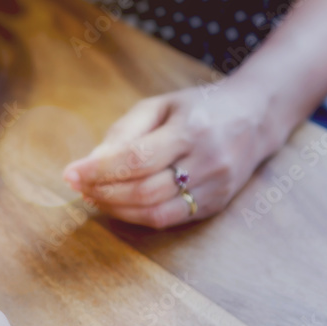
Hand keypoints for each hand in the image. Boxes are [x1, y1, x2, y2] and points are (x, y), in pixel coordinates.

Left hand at [61, 84, 283, 227]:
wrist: (256, 118)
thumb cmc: (198, 108)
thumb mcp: (159, 106)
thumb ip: (124, 132)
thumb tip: (90, 163)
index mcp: (191, 130)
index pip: (136, 159)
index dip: (99, 171)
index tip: (70, 173)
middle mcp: (207, 162)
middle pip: (143, 190)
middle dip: (102, 191)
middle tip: (76, 185)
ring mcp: (215, 187)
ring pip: (155, 211)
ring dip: (115, 208)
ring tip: (91, 195)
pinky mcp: (215, 205)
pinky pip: (168, 219)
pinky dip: (135, 216)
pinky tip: (116, 205)